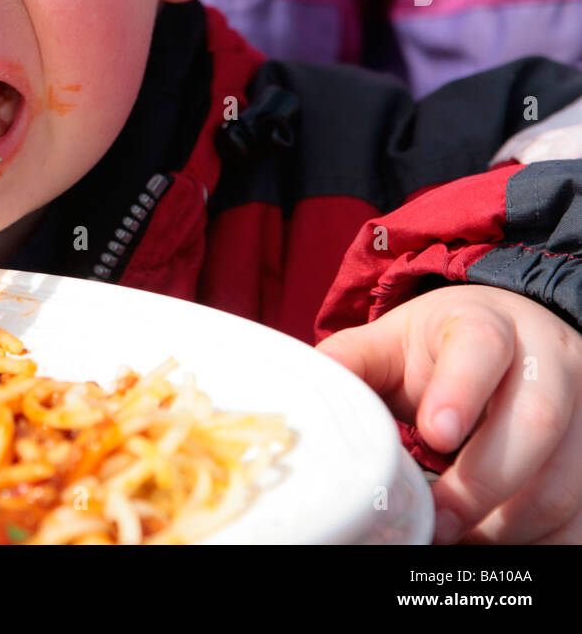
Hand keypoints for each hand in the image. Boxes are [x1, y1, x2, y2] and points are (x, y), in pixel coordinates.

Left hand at [317, 284, 581, 542]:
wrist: (509, 334)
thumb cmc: (437, 347)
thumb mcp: (388, 341)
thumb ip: (349, 362)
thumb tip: (315, 393)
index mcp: (486, 324)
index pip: (480, 347)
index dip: (460, 390)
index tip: (434, 434)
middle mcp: (548, 361)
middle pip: (535, 423)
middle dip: (483, 482)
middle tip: (438, 520)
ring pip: (565, 478)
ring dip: (510, 523)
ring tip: (457, 540)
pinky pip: (581, 512)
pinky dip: (541, 540)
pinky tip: (493, 546)